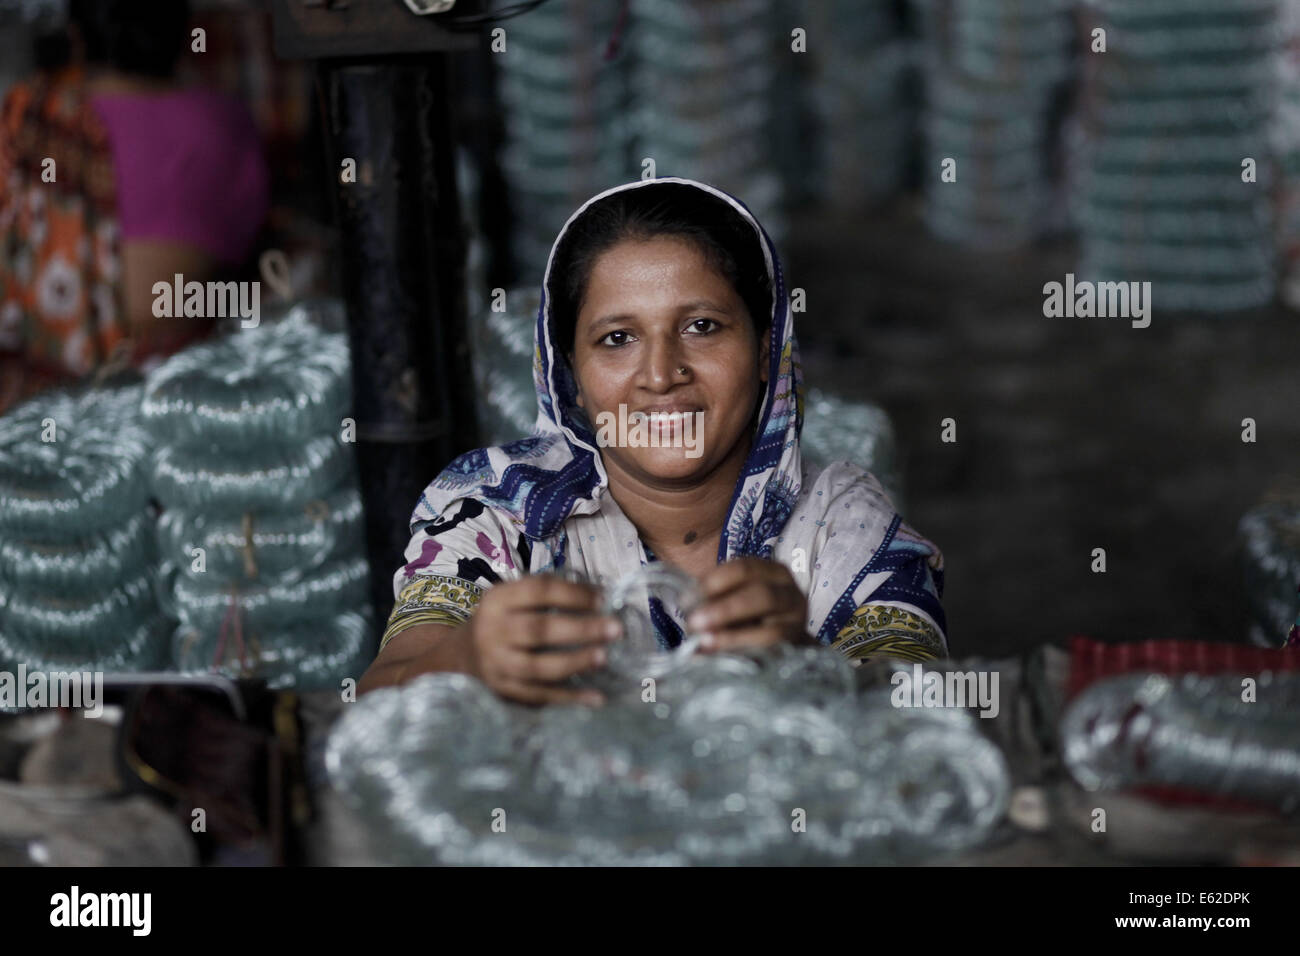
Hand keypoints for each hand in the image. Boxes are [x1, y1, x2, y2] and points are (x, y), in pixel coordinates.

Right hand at [461, 573, 621, 706]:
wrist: (459, 657)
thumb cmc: (499, 621)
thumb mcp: (510, 599)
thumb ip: (545, 595)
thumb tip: (598, 596)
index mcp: (498, 600)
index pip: (538, 591)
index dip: (572, 594)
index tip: (603, 598)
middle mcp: (493, 631)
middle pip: (539, 630)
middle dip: (581, 629)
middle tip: (615, 629)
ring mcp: (497, 664)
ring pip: (538, 666)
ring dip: (574, 662)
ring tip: (604, 658)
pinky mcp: (504, 691)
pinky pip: (539, 696)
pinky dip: (568, 698)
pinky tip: (595, 697)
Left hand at [686, 557, 812, 653]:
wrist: (780, 641)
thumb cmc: (749, 615)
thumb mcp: (732, 598)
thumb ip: (713, 599)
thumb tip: (688, 608)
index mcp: (772, 571)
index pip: (743, 568)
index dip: (713, 582)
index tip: (685, 601)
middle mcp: (790, 593)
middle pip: (761, 595)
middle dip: (724, 610)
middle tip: (694, 623)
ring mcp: (797, 624)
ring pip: (770, 631)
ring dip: (733, 638)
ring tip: (705, 643)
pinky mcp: (795, 650)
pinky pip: (772, 655)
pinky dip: (744, 657)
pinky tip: (720, 659)